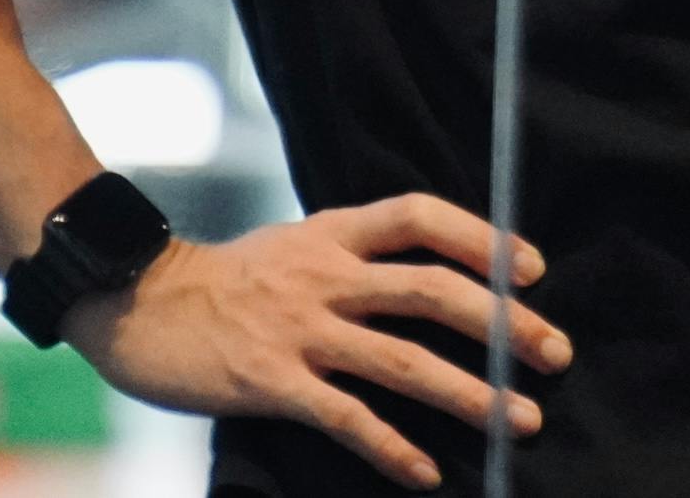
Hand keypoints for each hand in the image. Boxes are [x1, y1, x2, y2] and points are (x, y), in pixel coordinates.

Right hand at [67, 194, 571, 488]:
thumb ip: (353, 255)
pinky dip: (391, 446)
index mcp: (333, 233)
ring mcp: (298, 329)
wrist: (134, 301)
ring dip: (469, 392)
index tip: (532, 271)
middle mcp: (324, 274)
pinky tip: (425, 472)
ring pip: (402, 359)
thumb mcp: (294, 244)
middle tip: (554, 354)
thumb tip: (425, 274)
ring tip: (518, 419)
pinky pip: (345, 417)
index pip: (422, 218)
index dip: (484, 239)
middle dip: (502, 324)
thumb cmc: (223, 280)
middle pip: (432, 290)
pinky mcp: (270, 382)